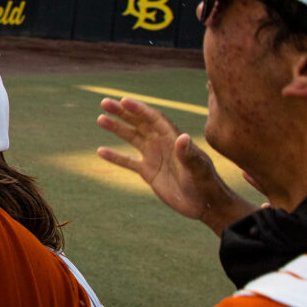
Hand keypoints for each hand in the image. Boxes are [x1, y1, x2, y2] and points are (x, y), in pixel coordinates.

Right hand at [95, 97, 253, 232]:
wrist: (205, 205)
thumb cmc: (206, 184)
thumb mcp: (197, 169)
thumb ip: (188, 154)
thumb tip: (182, 137)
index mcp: (173, 139)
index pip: (154, 119)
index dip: (139, 109)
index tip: (123, 101)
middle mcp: (162, 144)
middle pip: (139, 123)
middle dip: (122, 112)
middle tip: (104, 103)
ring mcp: (154, 157)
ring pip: (132, 138)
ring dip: (117, 128)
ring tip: (101, 119)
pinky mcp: (149, 172)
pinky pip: (128, 161)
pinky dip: (115, 156)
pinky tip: (101, 151)